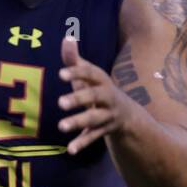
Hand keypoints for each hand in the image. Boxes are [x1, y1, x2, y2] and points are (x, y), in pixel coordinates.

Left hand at [57, 36, 133, 154]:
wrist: (126, 114)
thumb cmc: (98, 89)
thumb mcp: (89, 75)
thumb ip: (75, 59)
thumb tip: (67, 37)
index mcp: (102, 80)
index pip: (90, 74)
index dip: (77, 73)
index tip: (60, 75)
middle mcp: (107, 97)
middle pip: (94, 96)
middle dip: (78, 99)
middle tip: (60, 103)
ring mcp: (107, 115)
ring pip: (94, 119)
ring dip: (78, 122)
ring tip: (61, 126)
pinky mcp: (103, 130)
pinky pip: (93, 137)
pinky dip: (82, 143)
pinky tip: (70, 149)